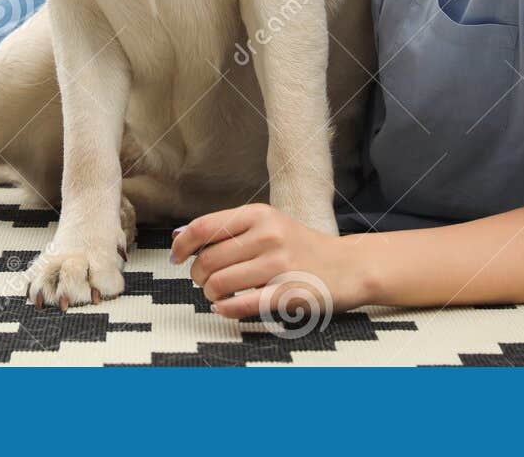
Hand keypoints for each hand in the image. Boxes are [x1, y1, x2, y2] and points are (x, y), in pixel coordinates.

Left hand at [168, 203, 369, 319]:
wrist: (347, 266)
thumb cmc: (300, 246)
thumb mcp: (267, 224)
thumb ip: (227, 229)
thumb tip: (179, 236)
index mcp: (259, 214)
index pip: (203, 227)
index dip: (182, 245)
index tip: (175, 257)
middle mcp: (268, 235)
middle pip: (208, 260)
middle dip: (198, 275)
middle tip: (204, 281)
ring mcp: (278, 265)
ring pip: (220, 283)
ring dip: (211, 293)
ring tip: (217, 294)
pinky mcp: (287, 293)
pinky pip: (241, 305)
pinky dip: (225, 309)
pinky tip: (223, 308)